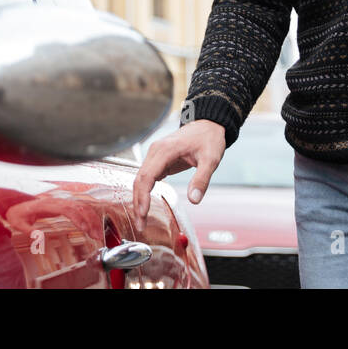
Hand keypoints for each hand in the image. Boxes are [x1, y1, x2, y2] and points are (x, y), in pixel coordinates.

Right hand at [131, 119, 225, 233]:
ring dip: (138, 199)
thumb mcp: (210, 159)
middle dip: (137, 203)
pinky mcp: (158, 160)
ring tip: (141, 219)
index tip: (142, 213)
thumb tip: (194, 199)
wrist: (208, 125)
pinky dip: (143, 192)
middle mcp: (155, 151)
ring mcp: (155, 155)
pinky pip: (146, 177)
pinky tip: (145, 205)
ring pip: (140, 179)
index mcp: (165, 150)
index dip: (142, 196)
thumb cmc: (208, 138)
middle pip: (139, 180)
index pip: (147, 176)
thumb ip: (202, 179)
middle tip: (140, 224)